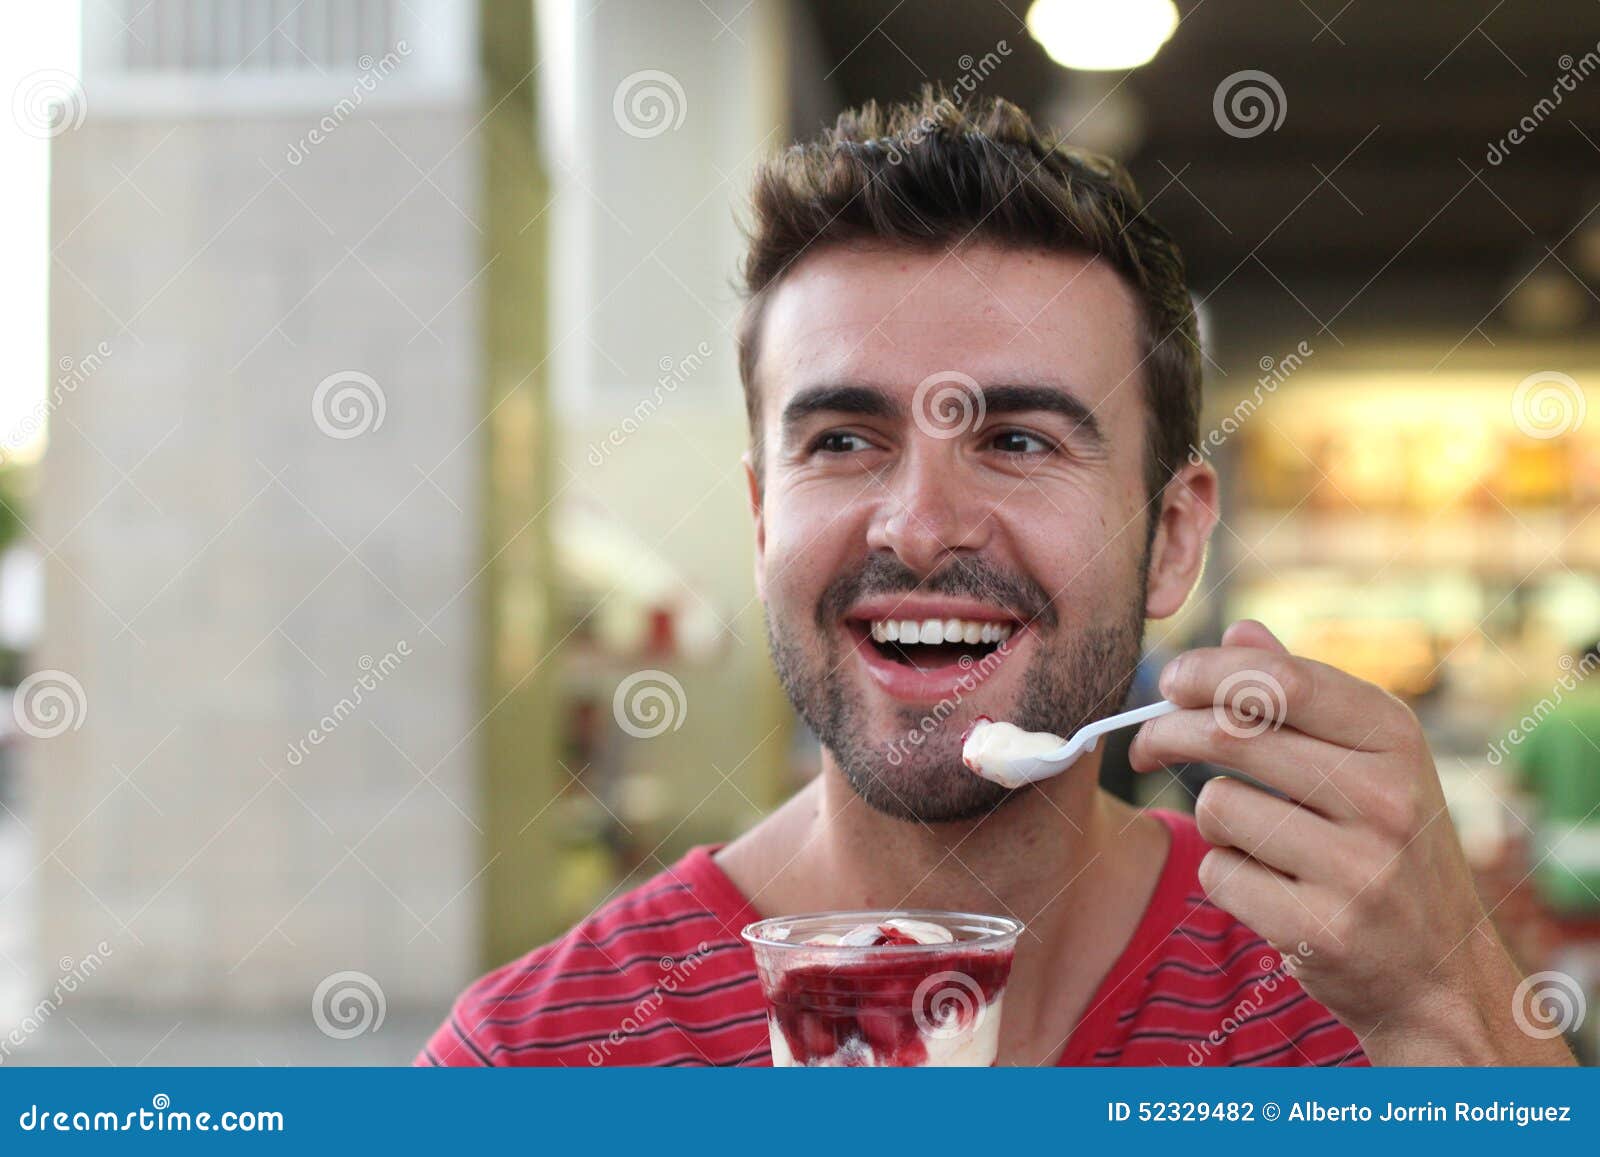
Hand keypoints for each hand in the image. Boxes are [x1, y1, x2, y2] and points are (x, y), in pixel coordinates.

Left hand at [1128, 620, 1575, 1065]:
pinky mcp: (1323, 929)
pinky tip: (1270, 889)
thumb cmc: (1390, 848)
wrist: (1442, 972)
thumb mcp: (1372, 761)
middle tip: (1148, 746)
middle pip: (1231, 733)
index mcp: (1396, 739)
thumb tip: (1238, 631)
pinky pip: (1219, 874)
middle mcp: (1386, 797)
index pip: (1280, 679)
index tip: (1168, 683)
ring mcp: (1359, 867)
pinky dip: (1225, 875)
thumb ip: (1303, 695)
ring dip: (1213, 819)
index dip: (1207, 672)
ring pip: (1217, 805)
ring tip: (1255, 839)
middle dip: (1168, 732)